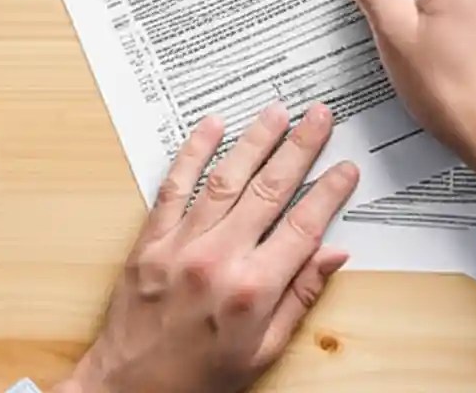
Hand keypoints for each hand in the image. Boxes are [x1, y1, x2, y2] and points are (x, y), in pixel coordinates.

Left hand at [54, 103, 358, 392]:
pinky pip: (174, 188)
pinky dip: (193, 153)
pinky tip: (211, 126)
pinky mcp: (150, 241)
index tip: (346, 168)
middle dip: (300, 148)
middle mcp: (218, 260)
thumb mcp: (264, 350)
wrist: (129, 389)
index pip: (304, 227)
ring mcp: (181, 246)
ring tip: (277, 111)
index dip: (329, 193)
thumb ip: (300, 297)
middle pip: (269, 191)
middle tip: (320, 117)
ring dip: (255, 141)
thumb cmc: (200, 378)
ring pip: (226, 179)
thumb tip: (334, 254)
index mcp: (253, 290)